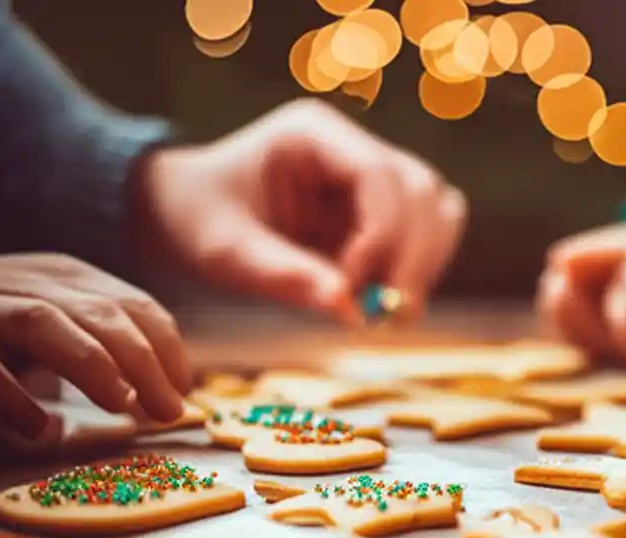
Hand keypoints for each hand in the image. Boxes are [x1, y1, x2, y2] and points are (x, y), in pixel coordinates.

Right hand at [0, 253, 188, 437]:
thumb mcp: (48, 341)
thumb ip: (97, 353)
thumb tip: (163, 395)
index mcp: (58, 276)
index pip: (132, 303)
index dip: (167, 348)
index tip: (185, 393)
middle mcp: (19, 278)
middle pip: (97, 310)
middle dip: (143, 362)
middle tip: (168, 412)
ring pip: (40, 320)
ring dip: (89, 364)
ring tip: (122, 407)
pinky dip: (8, 392)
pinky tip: (39, 427)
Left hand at [135, 99, 465, 321]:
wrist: (188, 213)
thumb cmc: (198, 219)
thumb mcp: (225, 251)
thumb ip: (283, 276)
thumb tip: (348, 309)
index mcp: (313, 134)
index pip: (378, 174)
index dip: (381, 234)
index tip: (354, 287)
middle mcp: (352, 146)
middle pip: (421, 189)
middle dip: (414, 255)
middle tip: (393, 316)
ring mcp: (374, 174)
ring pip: (438, 208)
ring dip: (426, 262)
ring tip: (392, 312)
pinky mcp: (383, 208)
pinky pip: (429, 233)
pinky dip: (420, 267)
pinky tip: (388, 297)